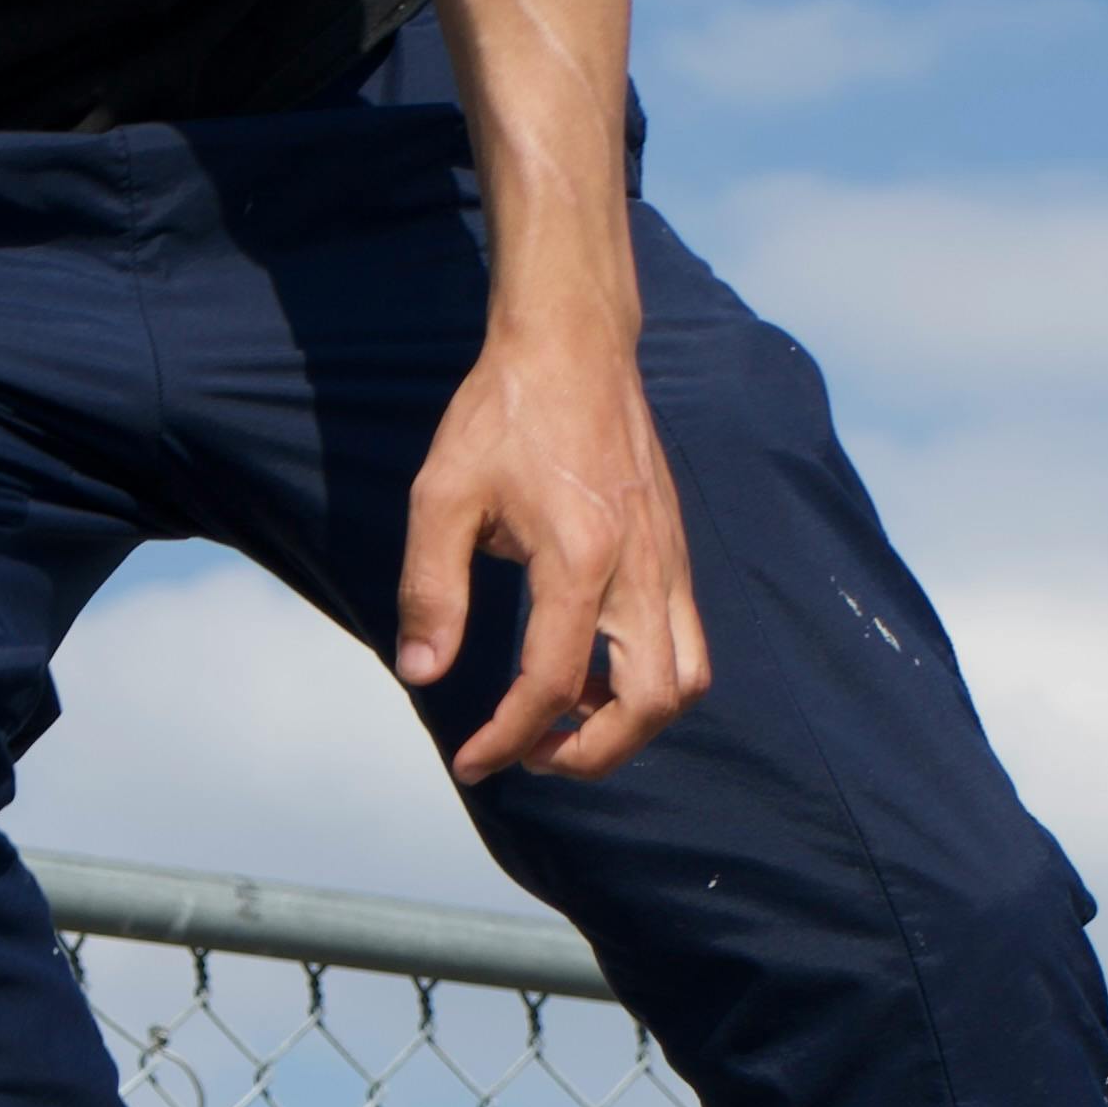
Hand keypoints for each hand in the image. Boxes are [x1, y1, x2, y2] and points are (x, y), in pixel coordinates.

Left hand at [397, 313, 713, 782]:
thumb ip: (431, 591)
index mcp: (580, 557)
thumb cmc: (503, 413)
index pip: (551, 683)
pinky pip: (682, 641)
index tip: (471, 761)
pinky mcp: (675, 552)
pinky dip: (643, 679)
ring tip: (565, 718)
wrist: (574, 344)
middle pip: (650, 705)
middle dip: (593, 753)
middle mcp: (641, 568)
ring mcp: (669, 561)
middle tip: (533, 755)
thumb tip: (423, 674)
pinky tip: (584, 665)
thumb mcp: (443, 497)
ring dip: (631, 721)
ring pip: (684, 680)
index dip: (508, 740)